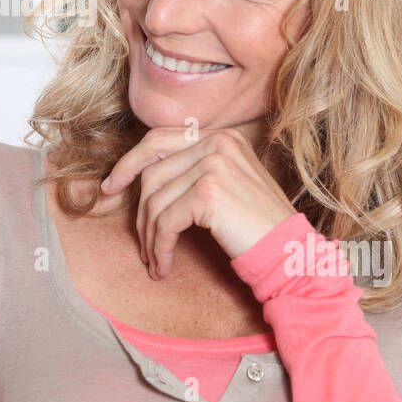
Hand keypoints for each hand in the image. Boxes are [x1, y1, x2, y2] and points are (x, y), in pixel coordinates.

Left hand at [101, 126, 296, 279]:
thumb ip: (193, 171)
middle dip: (139, 210)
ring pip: (154, 199)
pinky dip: (160, 247)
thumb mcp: (228, 185)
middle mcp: (218, 142)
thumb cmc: (258, 227)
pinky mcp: (209, 193)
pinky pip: (165, 222)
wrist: (291, 253)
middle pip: (152, 171)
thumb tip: (141, 176)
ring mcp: (214, 164)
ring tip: (155, 260)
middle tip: (139, 242)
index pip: (159, 138)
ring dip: (149, 236)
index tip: (110, 186)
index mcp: (222, 136)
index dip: (129, 162)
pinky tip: (164, 265)